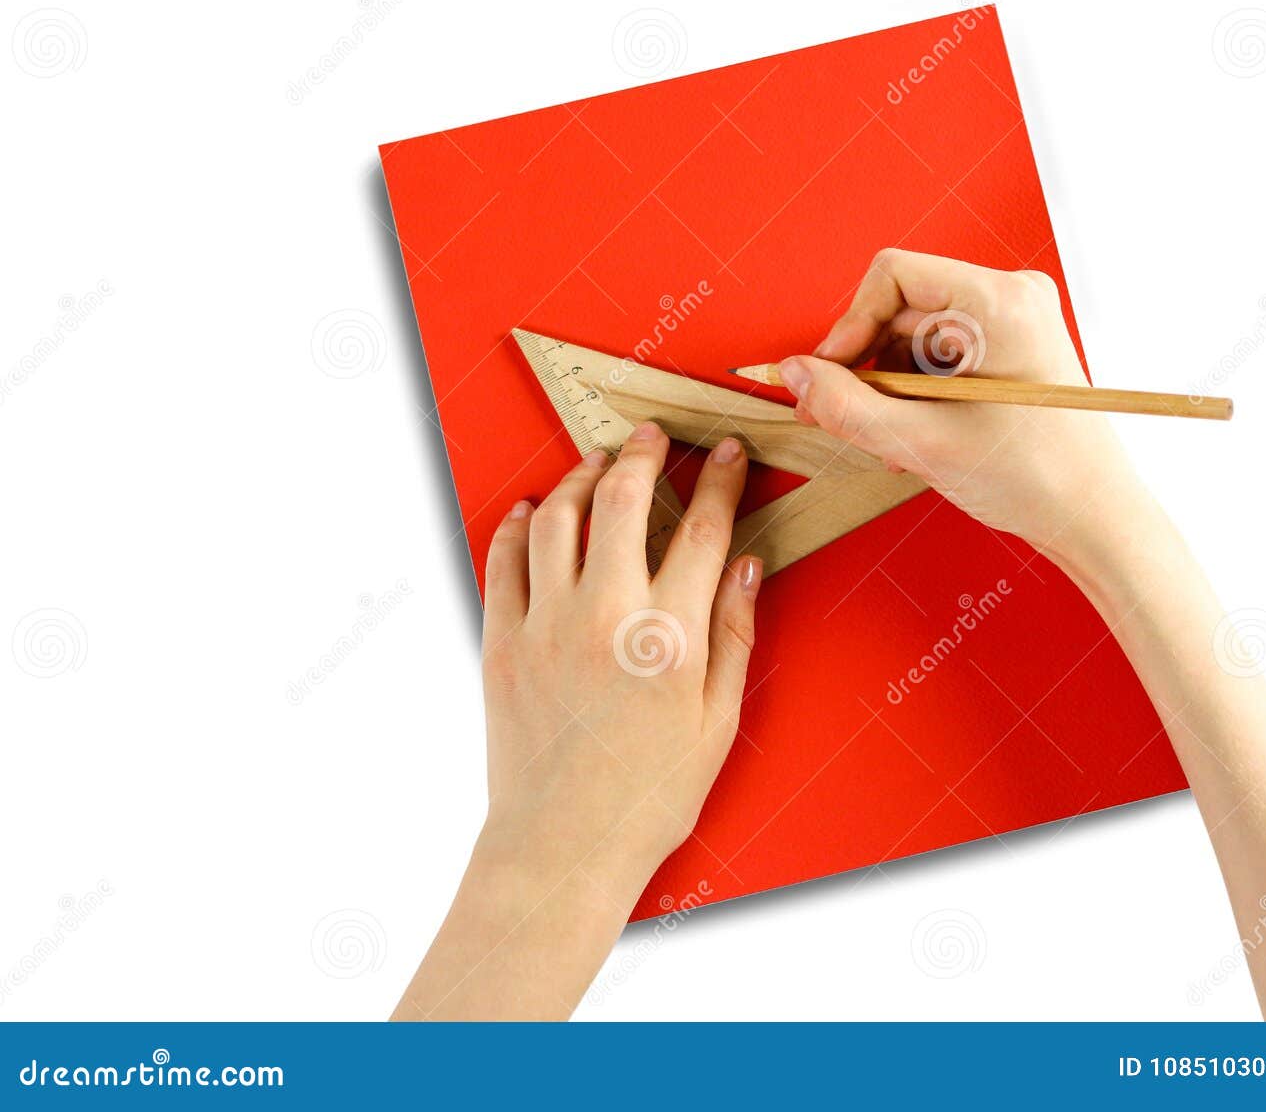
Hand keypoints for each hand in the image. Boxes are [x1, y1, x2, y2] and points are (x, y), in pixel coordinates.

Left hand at [477, 422, 761, 884]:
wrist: (561, 846)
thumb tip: (745, 563)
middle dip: (643, 455)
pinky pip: (504, 560)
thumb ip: (732, 634)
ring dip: (581, 476)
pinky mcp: (501, 642)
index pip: (702, 530)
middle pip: (622, 500)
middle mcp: (604, 616)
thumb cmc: (648, 795)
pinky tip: (535, 510)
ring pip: (558, 517)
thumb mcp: (718, 721)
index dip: (719, 480)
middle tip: (652, 437)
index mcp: (670, 638)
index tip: (725, 452)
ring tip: (598, 462)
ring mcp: (545, 625)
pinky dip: (520, 524)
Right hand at [776, 249, 1149, 579]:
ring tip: (892, 439)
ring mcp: (1017, 322)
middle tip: (841, 417)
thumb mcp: (922, 443)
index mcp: (999, 302)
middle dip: (868, 365)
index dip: (849, 325)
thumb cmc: (1033, 478)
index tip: (826, 375)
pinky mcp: (1015, 349)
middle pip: (903, 308)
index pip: (894, 276)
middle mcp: (1012, 297)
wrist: (1094, 517)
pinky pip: (944, 354)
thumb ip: (846, 405)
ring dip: (891, 386)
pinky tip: (917, 436)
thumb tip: (793, 374)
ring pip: (918, 335)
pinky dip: (919, 392)